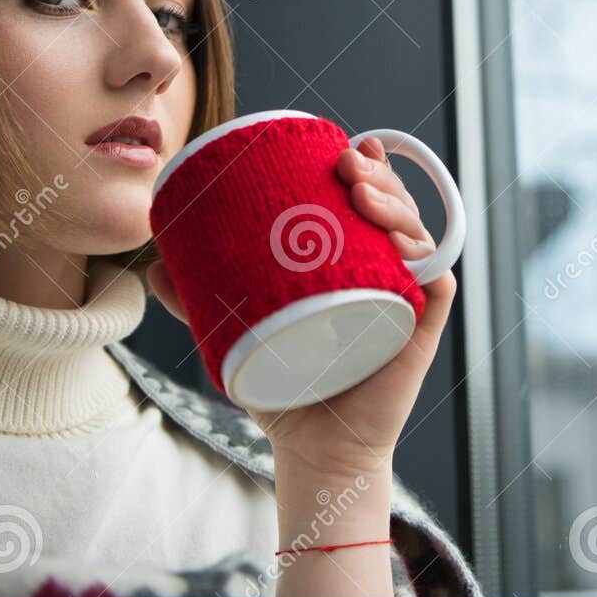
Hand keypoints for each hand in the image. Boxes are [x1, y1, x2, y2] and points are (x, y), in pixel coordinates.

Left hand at [147, 135, 456, 475]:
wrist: (313, 450)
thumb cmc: (284, 388)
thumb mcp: (236, 334)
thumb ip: (195, 300)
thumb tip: (156, 265)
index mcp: (354, 262)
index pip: (368, 200)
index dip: (365, 166)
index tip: (341, 145)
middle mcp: (388, 272)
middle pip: (396, 205)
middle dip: (378, 173)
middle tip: (344, 165)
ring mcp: (409, 297)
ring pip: (419, 233)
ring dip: (398, 202)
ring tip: (362, 192)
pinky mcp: (423, 327)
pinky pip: (440, 280)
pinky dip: (429, 255)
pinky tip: (404, 243)